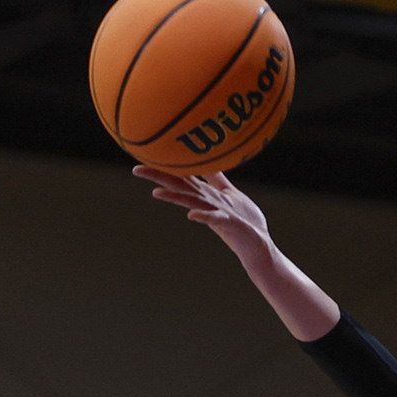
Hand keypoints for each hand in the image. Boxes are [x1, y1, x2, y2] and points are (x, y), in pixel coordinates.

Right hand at [134, 167, 271, 261]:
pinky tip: (191, 216)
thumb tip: (206, 160)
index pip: (182, 176)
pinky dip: (203, 216)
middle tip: (136, 169)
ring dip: (175, 197)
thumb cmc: (245, 220)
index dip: (166, 165)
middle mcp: (207, 202)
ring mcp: (216, 213)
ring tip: (155, 192)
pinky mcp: (229, 224)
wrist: (259, 244)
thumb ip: (216, 178)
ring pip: (192, 201)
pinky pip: (214, 219)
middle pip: (180, 186)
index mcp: (207, 193)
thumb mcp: (229, 193)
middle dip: (159, 177)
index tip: (146, 152)